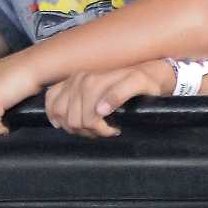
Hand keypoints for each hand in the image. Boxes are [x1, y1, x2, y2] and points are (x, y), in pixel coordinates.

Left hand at [44, 61, 175, 136]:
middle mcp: (89, 75)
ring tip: (106, 130)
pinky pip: (115, 96)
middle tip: (95, 132)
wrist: (155, 79)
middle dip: (81, 129)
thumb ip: (70, 106)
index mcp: (76, 79)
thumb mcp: (91, 99)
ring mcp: (109, 76)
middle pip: (70, 113)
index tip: (72, 128)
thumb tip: (55, 122)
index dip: (58, 119)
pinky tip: (114, 125)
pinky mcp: (134, 80)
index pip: (52, 99)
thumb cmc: (119, 93)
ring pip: (89, 111)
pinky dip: (111, 109)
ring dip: (97, 127)